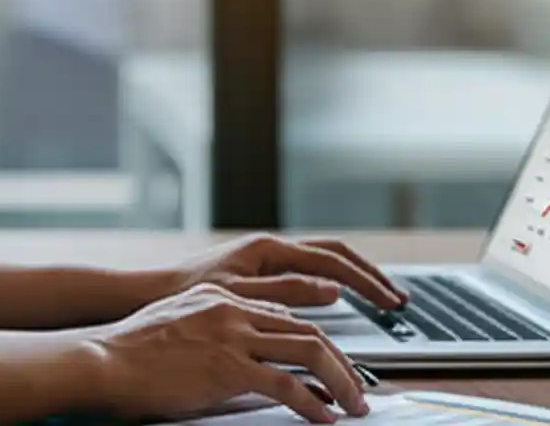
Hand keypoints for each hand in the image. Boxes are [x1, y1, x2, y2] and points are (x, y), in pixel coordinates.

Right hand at [89, 284, 369, 422]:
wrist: (102, 360)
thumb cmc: (129, 353)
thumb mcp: (179, 328)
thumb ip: (213, 334)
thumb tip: (239, 362)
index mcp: (222, 298)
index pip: (285, 315)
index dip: (316, 341)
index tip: (332, 364)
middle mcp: (233, 309)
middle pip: (308, 328)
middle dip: (341, 362)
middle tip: (356, 389)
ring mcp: (232, 336)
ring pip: (310, 350)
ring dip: (341, 381)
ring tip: (354, 405)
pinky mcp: (229, 367)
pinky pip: (288, 385)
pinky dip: (314, 404)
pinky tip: (324, 418)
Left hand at [171, 234, 407, 309]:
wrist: (151, 295)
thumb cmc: (187, 295)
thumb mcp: (238, 297)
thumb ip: (286, 293)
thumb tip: (334, 290)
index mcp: (268, 249)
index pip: (333, 261)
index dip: (367, 282)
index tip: (391, 302)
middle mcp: (270, 248)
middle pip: (335, 254)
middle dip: (370, 275)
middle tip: (398, 300)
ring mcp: (266, 259)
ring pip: (323, 262)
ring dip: (354, 278)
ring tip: (380, 300)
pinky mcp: (259, 272)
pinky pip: (307, 274)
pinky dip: (333, 284)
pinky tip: (342, 302)